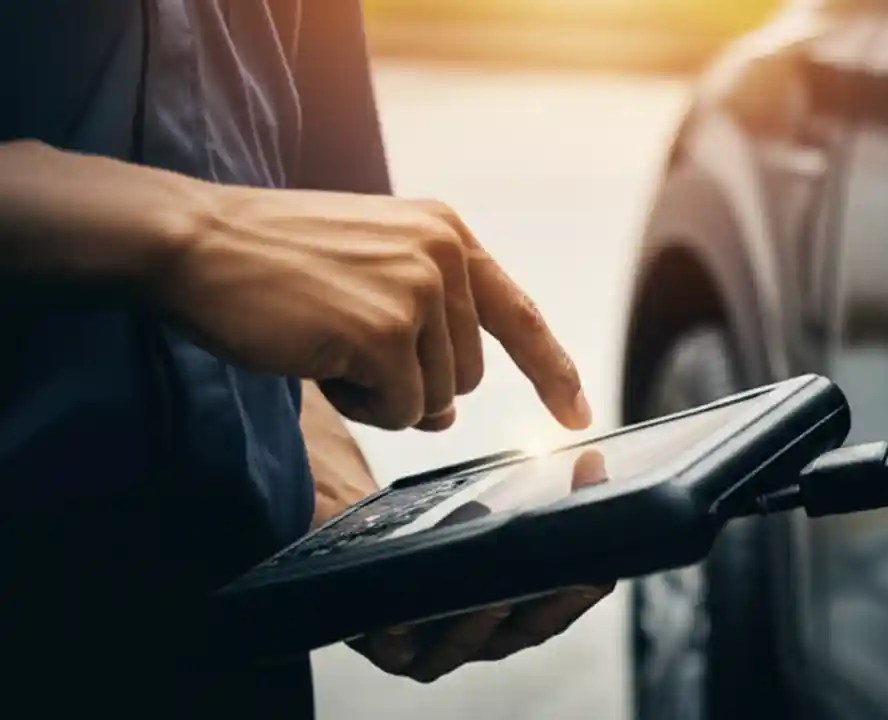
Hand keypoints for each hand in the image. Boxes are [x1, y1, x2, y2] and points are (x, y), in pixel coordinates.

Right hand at [151, 187, 590, 430]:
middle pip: (468, 374)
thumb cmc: (272, 265)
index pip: (518, 311)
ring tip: (326, 344)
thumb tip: (446, 414)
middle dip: (409, 383)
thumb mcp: (366, 285)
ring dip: (381, 395)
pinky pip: (403, 410)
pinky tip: (319, 362)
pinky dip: (361, 406)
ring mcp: (420, 289)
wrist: (197, 243)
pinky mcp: (389, 330)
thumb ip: (421, 340)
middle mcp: (445, 253)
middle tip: (343, 346)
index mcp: (445, 233)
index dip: (551, 368)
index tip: (576, 412)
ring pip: (437, 398)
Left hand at [351, 450, 613, 682]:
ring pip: (464, 644)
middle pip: (525, 630)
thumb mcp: (498, 508)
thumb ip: (543, 495)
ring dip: (481, 622)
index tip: (602, 563)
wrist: (373, 535)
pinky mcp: (388, 646)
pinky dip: (403, 634)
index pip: (564, 604)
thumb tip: (591, 462)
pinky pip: (397, 649)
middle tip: (558, 577)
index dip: (587, 587)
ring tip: (493, 597)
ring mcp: (438, 646)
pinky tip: (403, 618)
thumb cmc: (447, 526)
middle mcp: (486, 636)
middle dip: (545, 604)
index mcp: (521, 610)